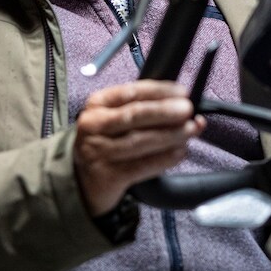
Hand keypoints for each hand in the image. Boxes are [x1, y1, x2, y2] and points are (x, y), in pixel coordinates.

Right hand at [74, 80, 205, 215]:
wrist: (80, 179)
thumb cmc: (105, 142)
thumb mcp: (112, 118)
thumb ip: (140, 108)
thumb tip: (179, 103)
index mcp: (97, 104)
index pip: (130, 92)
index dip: (159, 91)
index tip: (182, 92)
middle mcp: (95, 125)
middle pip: (133, 115)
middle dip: (164, 111)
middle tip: (188, 110)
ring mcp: (99, 151)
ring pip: (139, 141)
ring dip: (170, 135)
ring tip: (190, 130)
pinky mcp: (108, 175)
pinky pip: (141, 166)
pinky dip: (163, 159)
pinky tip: (180, 152)